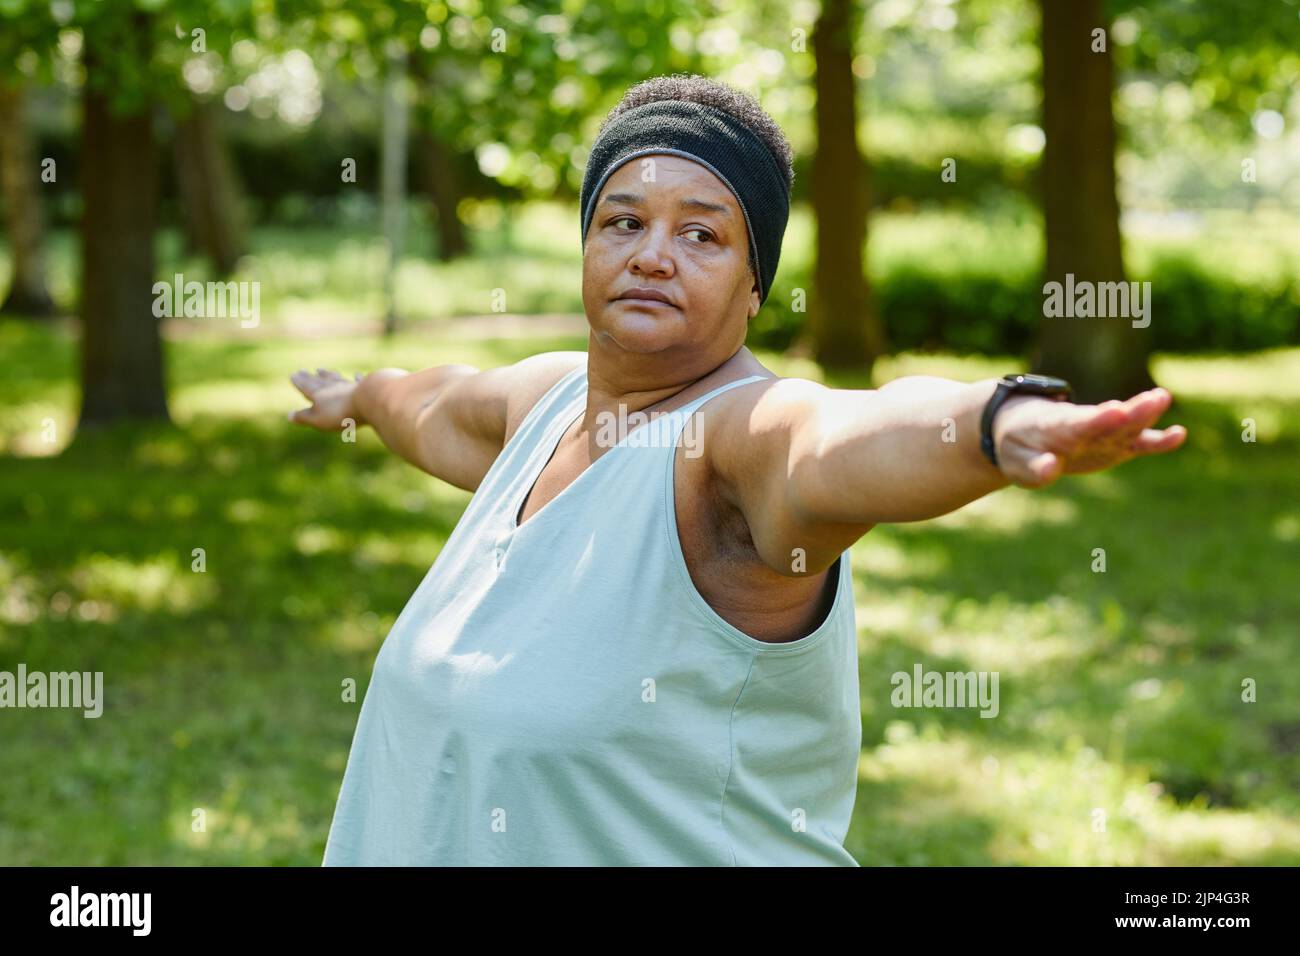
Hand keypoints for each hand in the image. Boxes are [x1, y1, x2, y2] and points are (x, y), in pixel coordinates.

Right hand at [288, 368, 364, 429]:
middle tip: (302, 370)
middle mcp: (332, 386)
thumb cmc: (340, 413)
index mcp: (319, 394)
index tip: (293, 375)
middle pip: (319, 381)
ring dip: (327, 374)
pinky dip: (356, 378)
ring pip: (335, 379)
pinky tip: (356, 374)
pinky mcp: (365, 387)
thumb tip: (289, 416)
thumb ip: (303, 417)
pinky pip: (358, 381)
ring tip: (320, 370)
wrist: (367, 400)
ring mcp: (348, 386)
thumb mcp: (317, 419)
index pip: (306, 387)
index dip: (299, 382)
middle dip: (309, 377)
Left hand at [993, 387, 1186, 487]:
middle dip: (1132, 412)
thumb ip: (1033, 468)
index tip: (1116, 410)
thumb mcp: (1016, 462)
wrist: (1021, 430)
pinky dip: (1156, 440)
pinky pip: (1137, 442)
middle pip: (1109, 419)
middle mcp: (1084, 426)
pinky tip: (1179, 435)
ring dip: (1145, 414)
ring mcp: (1101, 434)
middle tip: (1156, 398)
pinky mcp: (1113, 444)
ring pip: (1126, 424)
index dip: (1097, 419)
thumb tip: (1050, 468)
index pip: (1079, 423)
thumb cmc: (1018, 447)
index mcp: (1057, 428)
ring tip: (1164, 398)